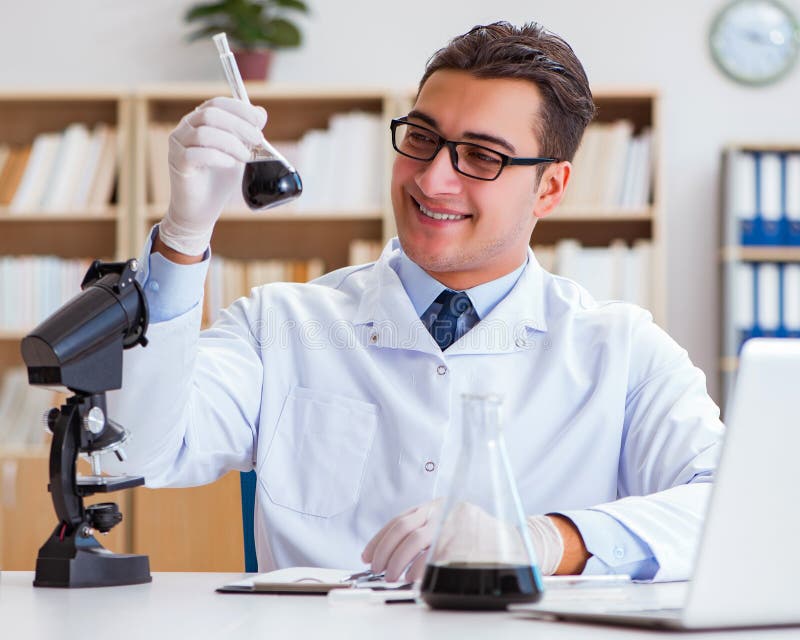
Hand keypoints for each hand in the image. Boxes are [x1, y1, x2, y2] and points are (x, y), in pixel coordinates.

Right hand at [159, 96, 266, 255]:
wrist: (202, 209)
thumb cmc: (218, 179)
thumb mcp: (238, 152)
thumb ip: (246, 134)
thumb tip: (261, 113)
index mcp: (198, 121)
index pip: (217, 103)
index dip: (239, 109)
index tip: (259, 120)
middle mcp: (185, 129)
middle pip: (211, 114)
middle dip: (239, 125)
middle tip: (257, 140)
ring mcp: (178, 145)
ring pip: (204, 132)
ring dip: (231, 143)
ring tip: (245, 157)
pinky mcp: (177, 163)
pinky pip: (196, 153)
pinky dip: (218, 156)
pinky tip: (230, 164)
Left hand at [362, 499, 566, 581]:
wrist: (514, 541)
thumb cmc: (476, 537)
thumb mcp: (447, 524)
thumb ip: (423, 530)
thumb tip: (386, 552)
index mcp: (436, 505)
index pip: (400, 519)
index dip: (378, 539)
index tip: (367, 555)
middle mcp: (444, 510)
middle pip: (404, 529)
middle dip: (385, 553)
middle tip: (378, 570)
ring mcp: (456, 525)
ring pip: (417, 540)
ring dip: (398, 562)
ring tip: (392, 577)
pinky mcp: (466, 540)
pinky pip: (436, 556)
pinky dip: (420, 570)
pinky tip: (413, 579)